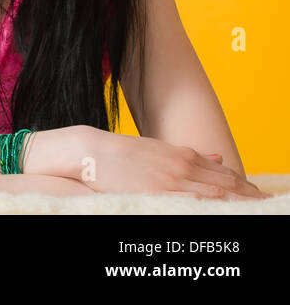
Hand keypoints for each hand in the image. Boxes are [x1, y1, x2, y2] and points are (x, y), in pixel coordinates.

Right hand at [68, 126, 268, 198]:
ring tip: (254, 209)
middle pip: (226, 183)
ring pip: (216, 193)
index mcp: (183, 155)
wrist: (92, 152)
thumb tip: (218, 157)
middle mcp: (182, 167)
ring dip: (237, 201)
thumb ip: (189, 155)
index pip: (224, 173)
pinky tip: (224, 210)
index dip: (245, 185)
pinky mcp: (159, 194)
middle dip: (248, 194)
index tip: (258, 194)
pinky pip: (193, 202)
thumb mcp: (159, 149)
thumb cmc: (123, 153)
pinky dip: (213, 205)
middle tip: (265, 203)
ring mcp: (172, 181)